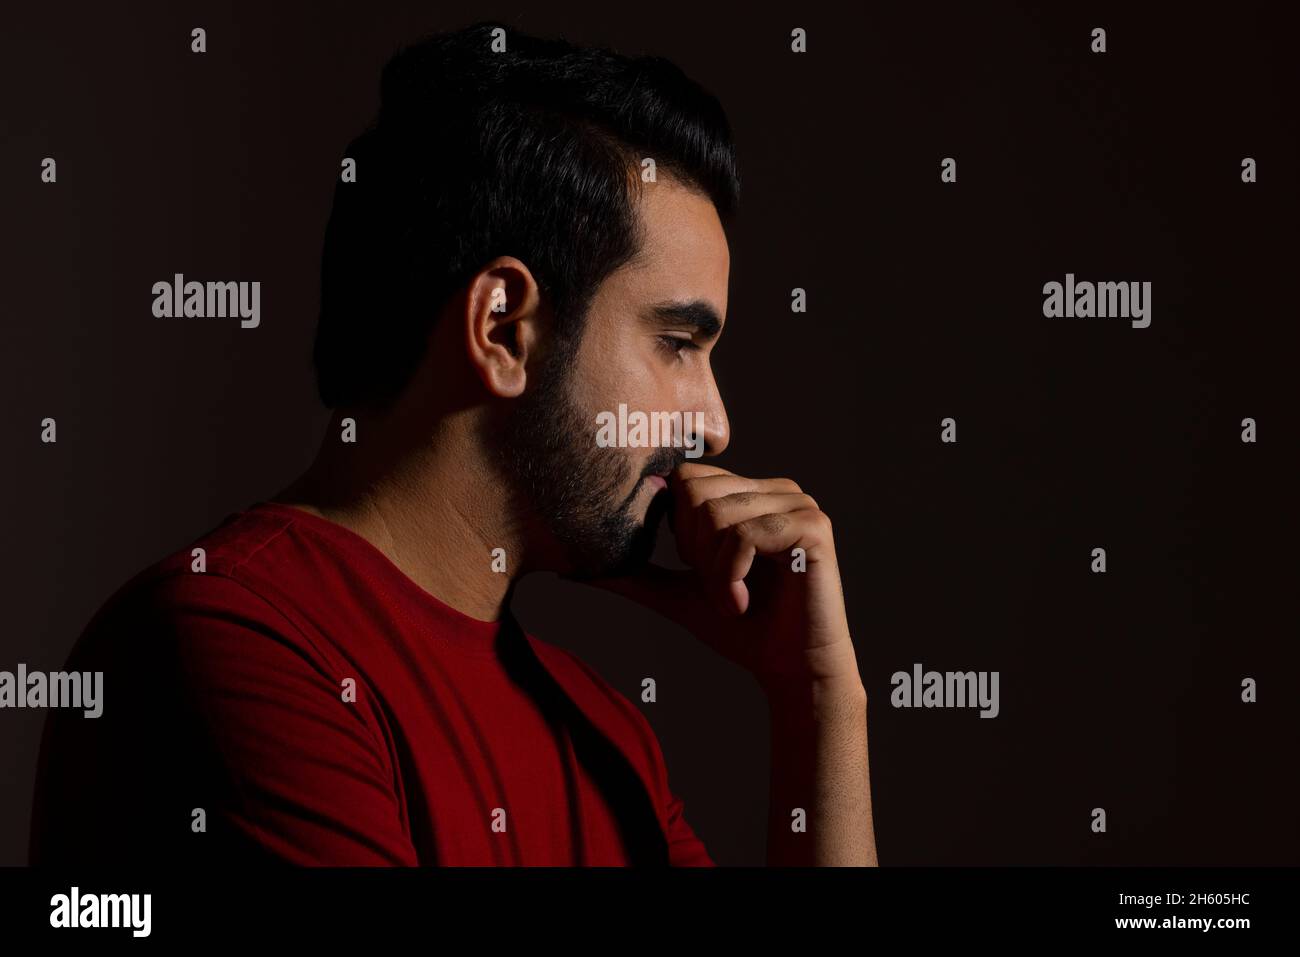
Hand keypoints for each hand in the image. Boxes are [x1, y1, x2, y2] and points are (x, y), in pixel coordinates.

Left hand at [586, 463, 860, 692]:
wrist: (791, 672)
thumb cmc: (741, 631)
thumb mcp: (677, 595)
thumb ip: (635, 573)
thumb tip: (571, 569)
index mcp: (751, 492)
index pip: (686, 477)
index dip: (679, 529)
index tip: (701, 571)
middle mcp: (778, 488)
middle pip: (696, 491)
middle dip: (693, 550)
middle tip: (719, 586)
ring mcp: (799, 504)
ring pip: (716, 514)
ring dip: (712, 572)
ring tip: (733, 599)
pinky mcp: (813, 527)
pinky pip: (744, 536)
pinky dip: (730, 578)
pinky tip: (743, 603)